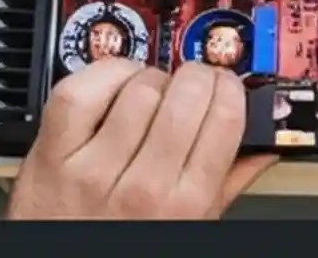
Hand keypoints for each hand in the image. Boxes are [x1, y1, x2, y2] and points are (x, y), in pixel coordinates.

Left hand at [6, 59, 277, 219]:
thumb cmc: (125, 242)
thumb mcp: (188, 224)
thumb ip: (227, 182)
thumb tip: (263, 147)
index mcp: (186, 204)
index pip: (225, 118)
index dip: (230, 88)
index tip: (226, 84)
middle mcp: (143, 187)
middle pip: (185, 95)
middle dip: (197, 76)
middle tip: (193, 81)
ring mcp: (94, 168)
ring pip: (139, 88)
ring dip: (152, 77)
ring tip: (152, 91)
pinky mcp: (53, 153)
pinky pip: (81, 91)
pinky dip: (102, 76)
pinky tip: (114, 87)